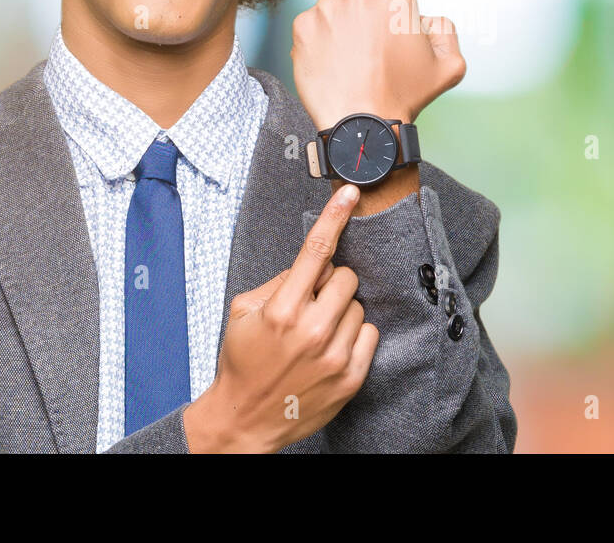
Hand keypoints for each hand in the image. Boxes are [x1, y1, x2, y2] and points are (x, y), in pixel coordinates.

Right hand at [184, 184, 378, 452]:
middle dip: (330, 284)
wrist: (245, 418)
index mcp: (282, 309)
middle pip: (346, 277)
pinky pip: (370, 333)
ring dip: (341, 311)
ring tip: (317, 332)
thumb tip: (310, 266)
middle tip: (311, 303)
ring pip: (358, 305)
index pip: (316, 251)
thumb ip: (277, 282)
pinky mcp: (351, 377)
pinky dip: (354, 335)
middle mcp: (311, 330)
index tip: (352, 194)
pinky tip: (332, 348)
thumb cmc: (243, 361)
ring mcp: (334, 355)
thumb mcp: (242, 312)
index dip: (335, 217)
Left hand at [291, 0, 465, 131]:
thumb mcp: (449, 65)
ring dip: (342, 31)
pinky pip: (312, 29)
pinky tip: (334, 66)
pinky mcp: (303, 26)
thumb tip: (428, 21)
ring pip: (336, 13)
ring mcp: (327, 8)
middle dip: (366, 20)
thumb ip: (446, 31)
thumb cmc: (403, 96)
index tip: (392, 44)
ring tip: (352, 63)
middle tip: (372, 54)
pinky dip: (320, 44)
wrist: (362, 124)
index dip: (394, 21)